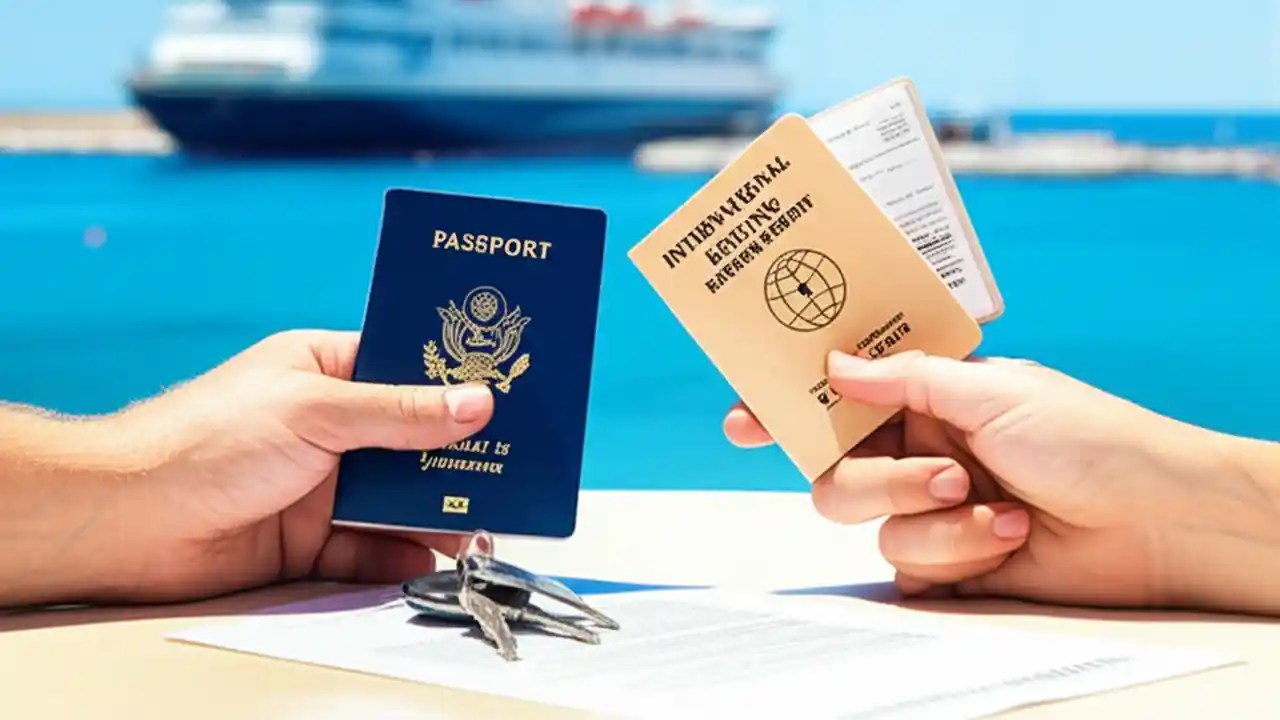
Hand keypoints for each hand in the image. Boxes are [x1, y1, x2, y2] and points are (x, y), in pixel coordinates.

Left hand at [80, 330, 492, 602]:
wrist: (130, 521)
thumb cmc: (206, 439)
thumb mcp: (317, 410)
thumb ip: (400, 413)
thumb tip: (476, 403)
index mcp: (324, 371)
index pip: (404, 369)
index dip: (454, 382)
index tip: (508, 391)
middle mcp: (328, 427)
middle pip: (412, 441)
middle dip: (457, 457)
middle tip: (510, 467)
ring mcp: (322, 485)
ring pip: (398, 498)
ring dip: (439, 510)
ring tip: (484, 521)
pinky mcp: (311, 540)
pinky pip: (372, 547)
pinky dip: (402, 554)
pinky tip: (432, 557)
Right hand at [724, 350, 1279, 613]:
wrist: (1153, 520)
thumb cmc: (1087, 438)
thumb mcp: (993, 389)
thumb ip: (904, 378)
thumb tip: (834, 363)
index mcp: (925, 394)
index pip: (837, 392)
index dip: (784, 403)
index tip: (743, 417)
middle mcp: (917, 447)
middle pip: (832, 467)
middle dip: (880, 478)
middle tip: (940, 473)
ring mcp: (927, 505)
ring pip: (864, 519)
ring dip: (929, 515)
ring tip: (991, 503)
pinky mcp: (944, 560)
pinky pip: (905, 564)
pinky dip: (955, 551)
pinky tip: (1009, 536)